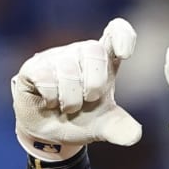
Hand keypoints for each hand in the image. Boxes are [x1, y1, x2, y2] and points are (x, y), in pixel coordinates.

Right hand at [12, 18, 140, 161]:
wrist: (49, 135)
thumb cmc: (81, 121)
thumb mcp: (104, 127)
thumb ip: (121, 128)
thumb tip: (135, 135)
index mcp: (105, 62)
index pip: (117, 32)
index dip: (122, 35)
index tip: (124, 54)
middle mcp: (81, 53)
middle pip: (94, 49)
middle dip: (94, 84)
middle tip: (87, 101)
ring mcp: (56, 57)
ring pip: (68, 68)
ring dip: (70, 99)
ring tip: (66, 106)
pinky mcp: (34, 66)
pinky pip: (45, 76)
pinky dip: (51, 97)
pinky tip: (49, 101)